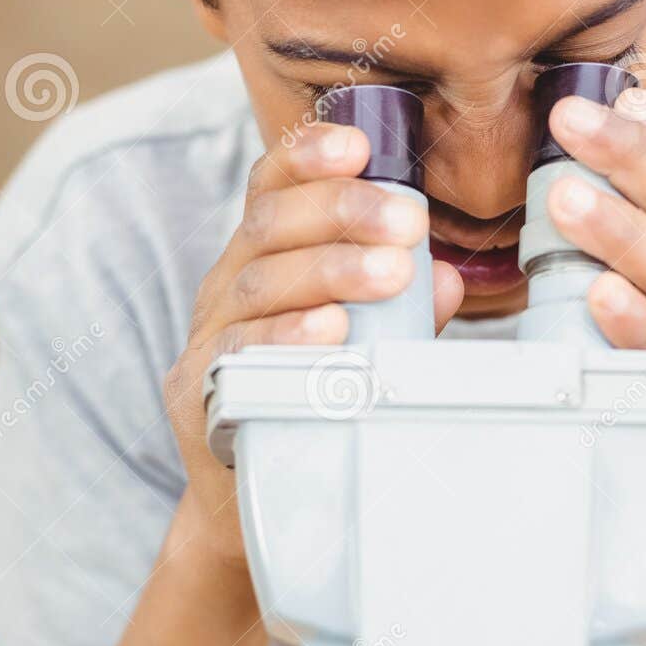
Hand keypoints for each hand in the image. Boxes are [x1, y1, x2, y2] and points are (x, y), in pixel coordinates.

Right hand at [165, 122, 463, 555]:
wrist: (253, 501)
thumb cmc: (316, 399)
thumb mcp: (367, 344)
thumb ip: (404, 311)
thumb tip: (448, 280)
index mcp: (264, 257)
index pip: (273, 186)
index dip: (308, 155)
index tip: (360, 144)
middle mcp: (227, 285)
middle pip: (271, 225)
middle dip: (343, 212)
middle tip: (410, 222)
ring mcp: (207, 338)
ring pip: (258, 283)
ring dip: (329, 271)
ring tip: (390, 274)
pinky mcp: (198, 393)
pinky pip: (238, 354)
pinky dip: (286, 337)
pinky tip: (331, 329)